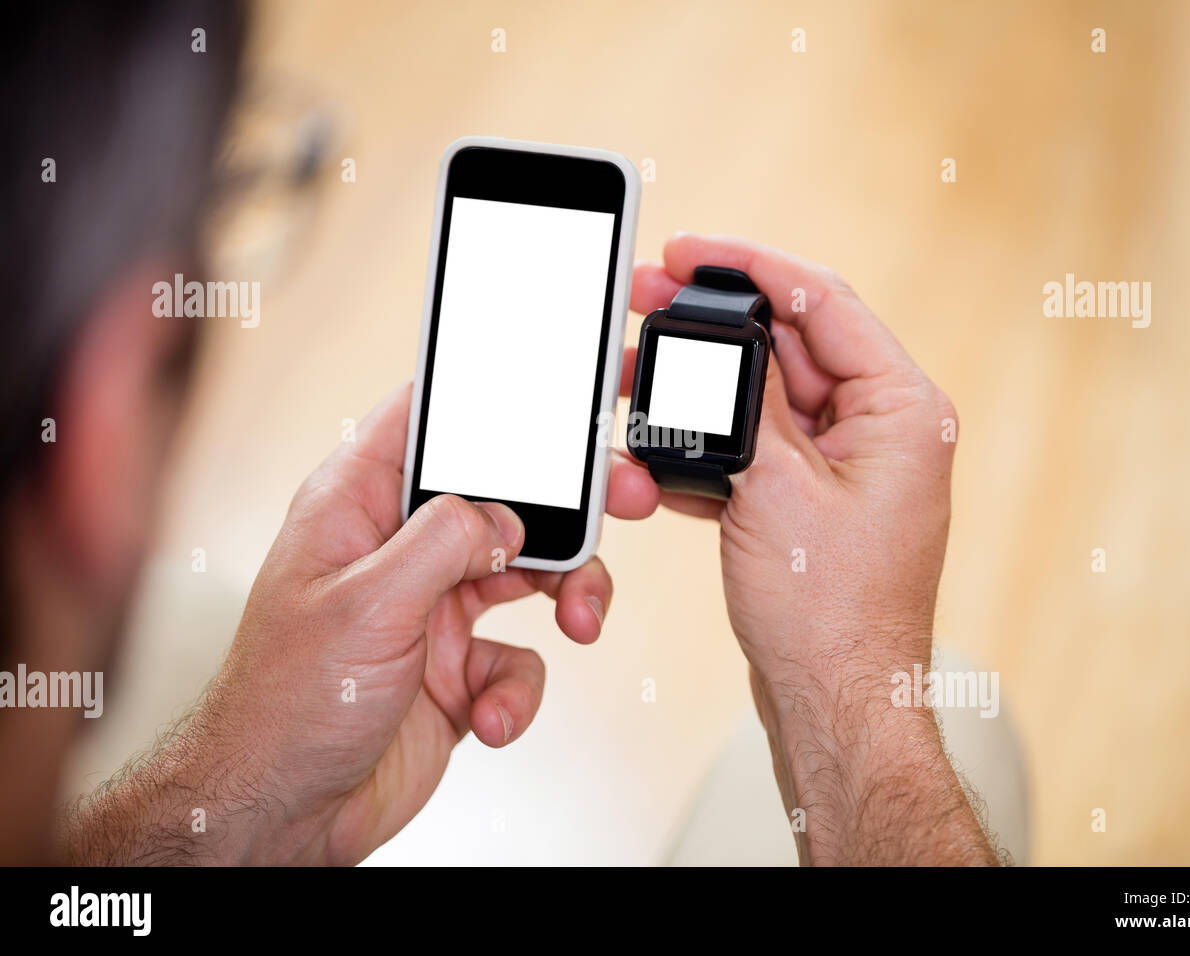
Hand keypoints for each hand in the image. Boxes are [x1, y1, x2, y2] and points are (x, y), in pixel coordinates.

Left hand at [61, 381, 654, 864]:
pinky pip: (519, 657)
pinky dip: (519, 690)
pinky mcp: (455, 666)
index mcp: (358, 505)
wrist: (284, 814)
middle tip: (623, 499)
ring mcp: (431, 606)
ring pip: (528, 572)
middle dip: (566, 507)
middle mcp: (398, 548)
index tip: (561, 394)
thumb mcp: (365, 603)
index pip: (430, 421)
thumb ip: (444, 541)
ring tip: (582, 620)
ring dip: (567, 595)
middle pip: (502, 496)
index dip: (493, 398)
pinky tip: (489, 713)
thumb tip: (504, 516)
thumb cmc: (282, 706)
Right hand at [622, 234, 995, 864]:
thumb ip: (745, 401)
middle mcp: (882, 429)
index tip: (688, 250)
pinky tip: (657, 455)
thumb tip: (717, 338)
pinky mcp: (811, 501)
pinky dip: (708, 447)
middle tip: (644, 300)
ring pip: (761, 400)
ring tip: (633, 379)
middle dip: (711, 326)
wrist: (832, 704)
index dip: (750, 265)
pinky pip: (754, 451)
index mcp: (902, 410)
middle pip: (788, 345)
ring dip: (698, 392)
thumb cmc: (829, 615)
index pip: (823, 301)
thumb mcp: (776, 489)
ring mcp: (845, 467)